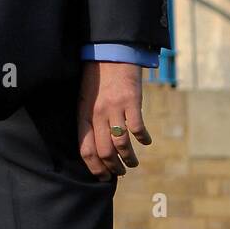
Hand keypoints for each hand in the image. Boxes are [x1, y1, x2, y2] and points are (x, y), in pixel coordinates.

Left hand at [77, 61, 152, 179]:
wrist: (109, 52)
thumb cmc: (95, 77)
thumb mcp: (84, 98)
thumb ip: (89, 120)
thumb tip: (95, 146)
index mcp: (83, 114)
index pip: (86, 149)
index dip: (94, 167)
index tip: (102, 177)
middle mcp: (98, 113)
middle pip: (105, 151)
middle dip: (113, 168)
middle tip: (119, 173)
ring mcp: (115, 108)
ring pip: (122, 144)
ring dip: (129, 159)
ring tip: (132, 163)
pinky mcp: (132, 101)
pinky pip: (138, 128)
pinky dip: (143, 139)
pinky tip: (146, 141)